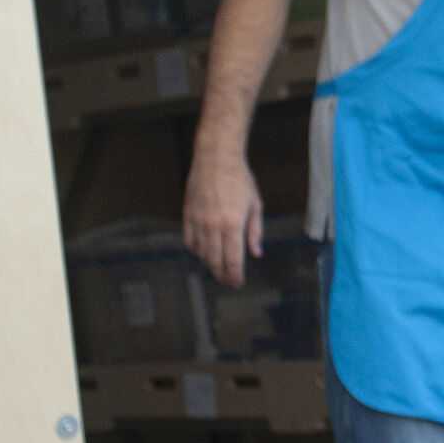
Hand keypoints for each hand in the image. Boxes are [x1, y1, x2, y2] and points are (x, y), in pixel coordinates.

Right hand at [183, 144, 263, 286]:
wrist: (215, 159)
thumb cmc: (239, 180)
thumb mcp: (255, 205)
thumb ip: (255, 231)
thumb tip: (256, 253)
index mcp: (233, 223)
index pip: (233, 259)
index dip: (235, 275)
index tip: (237, 283)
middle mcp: (213, 225)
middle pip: (214, 260)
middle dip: (222, 275)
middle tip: (228, 282)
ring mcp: (198, 220)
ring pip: (201, 253)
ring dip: (210, 264)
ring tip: (218, 268)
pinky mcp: (187, 214)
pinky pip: (189, 240)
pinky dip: (196, 250)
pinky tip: (204, 252)